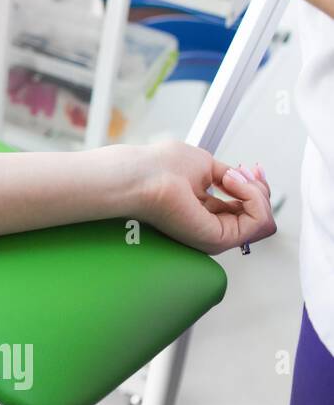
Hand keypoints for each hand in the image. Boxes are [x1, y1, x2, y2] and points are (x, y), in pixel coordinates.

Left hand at [129, 140, 275, 254]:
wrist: (140, 176)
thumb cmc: (158, 168)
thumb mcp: (204, 165)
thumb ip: (227, 175)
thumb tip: (243, 176)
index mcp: (205, 211)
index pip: (245, 208)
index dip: (255, 187)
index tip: (252, 168)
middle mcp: (211, 227)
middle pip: (260, 217)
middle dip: (260, 189)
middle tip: (244, 172)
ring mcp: (215, 235)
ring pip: (264, 221)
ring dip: (257, 192)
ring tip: (233, 178)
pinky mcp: (219, 239)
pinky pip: (259, 221)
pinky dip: (254, 196)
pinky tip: (233, 183)